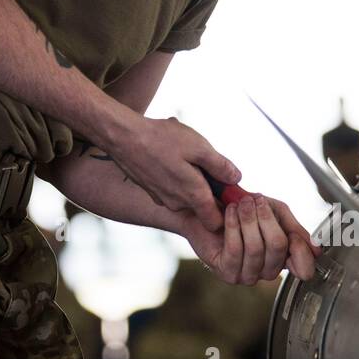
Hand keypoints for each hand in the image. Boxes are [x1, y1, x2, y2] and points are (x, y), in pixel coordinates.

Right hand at [107, 115, 239, 232]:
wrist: (123, 137)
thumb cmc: (162, 139)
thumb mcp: (200, 147)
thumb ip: (221, 166)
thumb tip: (236, 178)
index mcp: (193, 196)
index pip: (216, 222)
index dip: (226, 210)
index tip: (230, 192)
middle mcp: (177, 204)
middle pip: (202, 207)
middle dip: (209, 189)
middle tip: (209, 165)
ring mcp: (163, 199)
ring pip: (187, 196)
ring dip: (192, 180)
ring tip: (186, 156)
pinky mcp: (152, 192)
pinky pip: (173, 189)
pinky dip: (177, 177)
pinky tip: (171, 157)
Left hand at [182, 194, 319, 284]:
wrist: (209, 205)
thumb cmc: (244, 208)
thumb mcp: (276, 212)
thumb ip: (295, 229)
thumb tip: (317, 251)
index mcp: (284, 257)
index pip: (304, 268)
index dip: (301, 249)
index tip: (291, 228)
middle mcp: (268, 270)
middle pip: (278, 247)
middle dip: (266, 219)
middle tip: (256, 201)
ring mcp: (248, 274)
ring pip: (256, 248)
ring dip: (248, 220)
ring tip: (241, 204)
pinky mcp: (227, 272)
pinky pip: (236, 251)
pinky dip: (234, 227)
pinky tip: (231, 213)